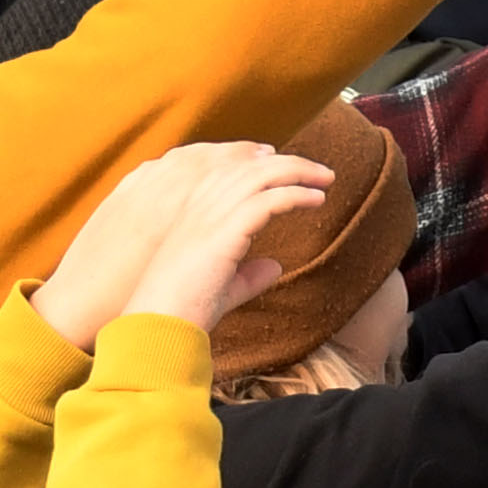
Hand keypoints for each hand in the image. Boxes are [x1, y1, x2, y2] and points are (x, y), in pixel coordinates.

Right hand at [38, 142, 336, 345]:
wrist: (162, 325)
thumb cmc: (186, 312)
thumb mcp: (224, 288)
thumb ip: (248, 275)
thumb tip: (275, 267)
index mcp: (191, 215)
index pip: (226, 172)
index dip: (256, 163)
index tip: (284, 163)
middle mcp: (198, 208)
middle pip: (245, 167)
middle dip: (285, 162)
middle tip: (319, 170)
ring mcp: (209, 217)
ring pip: (258, 176)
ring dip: (296, 172)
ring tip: (326, 176)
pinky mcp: (224, 232)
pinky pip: (266, 200)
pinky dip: (294, 194)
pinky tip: (317, 198)